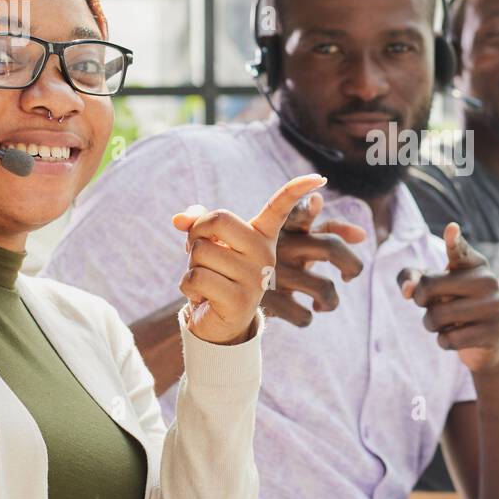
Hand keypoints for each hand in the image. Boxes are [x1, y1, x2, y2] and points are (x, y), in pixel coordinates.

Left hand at [172, 174, 325, 344]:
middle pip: (218, 219)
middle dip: (196, 234)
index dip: (296, 190)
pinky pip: (196, 278)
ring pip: (201, 252)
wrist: (218, 322)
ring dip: (192, 267)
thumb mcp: (208, 244)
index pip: (280, 207)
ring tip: (208, 281)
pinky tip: (205, 297)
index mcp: (262, 236)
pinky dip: (189, 287)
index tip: (320, 177)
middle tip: (199, 253)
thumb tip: (179, 219)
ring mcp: (256, 277)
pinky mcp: (240, 300)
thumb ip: (196, 222)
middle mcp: (265, 253)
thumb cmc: (215, 274)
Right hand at [259, 191, 366, 326]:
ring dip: (331, 300)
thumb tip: (363, 235)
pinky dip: (308, 317)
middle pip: (331, 248)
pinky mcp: (269, 302)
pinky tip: (305, 313)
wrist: (223, 290)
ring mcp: (275, 275)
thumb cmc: (271, 258)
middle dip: (352, 264)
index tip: (317, 198)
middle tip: (350, 276)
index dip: (308, 206)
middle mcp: (280, 247)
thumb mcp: (294, 239)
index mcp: (283, 228)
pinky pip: (304, 315)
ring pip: (325, 288)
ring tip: (324, 303)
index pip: (299, 212)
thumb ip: (327, 230)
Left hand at [398, 223, 498, 374]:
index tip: (450, 228)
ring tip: (443, 321)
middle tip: (429, 304)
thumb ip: (411, 279)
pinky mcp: (493, 331)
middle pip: (430, 285)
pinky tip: (456, 336)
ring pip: (437, 316)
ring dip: (430, 324)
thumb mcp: (431, 288)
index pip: (459, 250)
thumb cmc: (453, 303)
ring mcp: (493, 306)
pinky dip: (443, 341)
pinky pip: (449, 339)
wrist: (487, 339)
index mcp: (473, 263)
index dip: (453, 241)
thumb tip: (407, 291)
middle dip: (420, 299)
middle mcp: (487, 280)